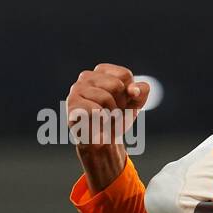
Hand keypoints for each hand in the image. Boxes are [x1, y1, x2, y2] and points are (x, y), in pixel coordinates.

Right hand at [68, 63, 150, 192]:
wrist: (105, 141)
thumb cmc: (118, 118)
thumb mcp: (136, 103)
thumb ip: (141, 91)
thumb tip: (134, 90)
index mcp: (102, 71)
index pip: (125, 75)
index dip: (129, 93)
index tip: (123, 101)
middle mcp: (87, 76)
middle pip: (116, 85)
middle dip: (120, 103)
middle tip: (113, 112)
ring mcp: (76, 89)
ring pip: (106, 98)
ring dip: (111, 114)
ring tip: (104, 118)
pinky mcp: (71, 104)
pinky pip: (94, 110)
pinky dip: (100, 121)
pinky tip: (95, 123)